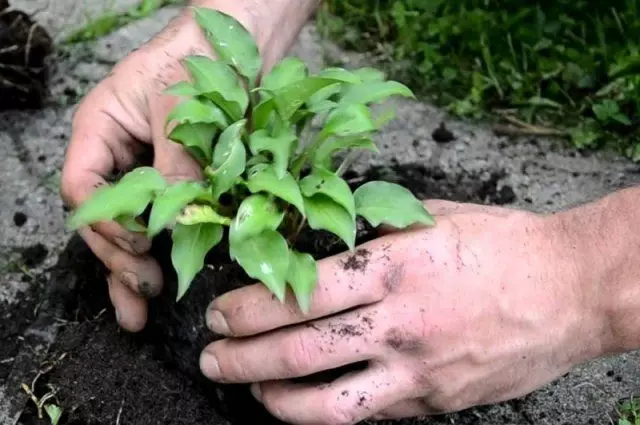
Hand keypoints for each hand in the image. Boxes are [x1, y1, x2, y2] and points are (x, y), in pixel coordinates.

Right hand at [60, 13, 210, 331]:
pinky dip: (168, 248)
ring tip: (139, 312)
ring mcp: (146, 169)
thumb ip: (175, 167)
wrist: (238, 37)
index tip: (141, 245)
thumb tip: (174, 225)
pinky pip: (165, 218)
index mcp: (100, 131)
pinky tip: (167, 280)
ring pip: (130, 225)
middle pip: (103, 217)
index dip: (107, 224)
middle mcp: (118, 155)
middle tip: (144, 292)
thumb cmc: (198, 55)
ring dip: (132, 267)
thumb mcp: (180, 109)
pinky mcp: (177, 178)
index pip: (84, 188)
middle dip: (119, 258)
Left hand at [199, 200, 606, 423]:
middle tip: (212, 358)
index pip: (301, 295)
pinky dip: (328, 412)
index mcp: (395, 268)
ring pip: (327, 404)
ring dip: (275, 401)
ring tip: (249, 391)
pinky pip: (369, 415)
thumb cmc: (506, 243)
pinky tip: (308, 404)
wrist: (571, 289)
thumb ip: (378, 236)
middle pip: (299, 352)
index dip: (249, 308)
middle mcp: (400, 324)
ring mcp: (418, 371)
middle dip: (243, 359)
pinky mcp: (435, 402)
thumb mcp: (434, 219)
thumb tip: (332, 246)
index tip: (220, 314)